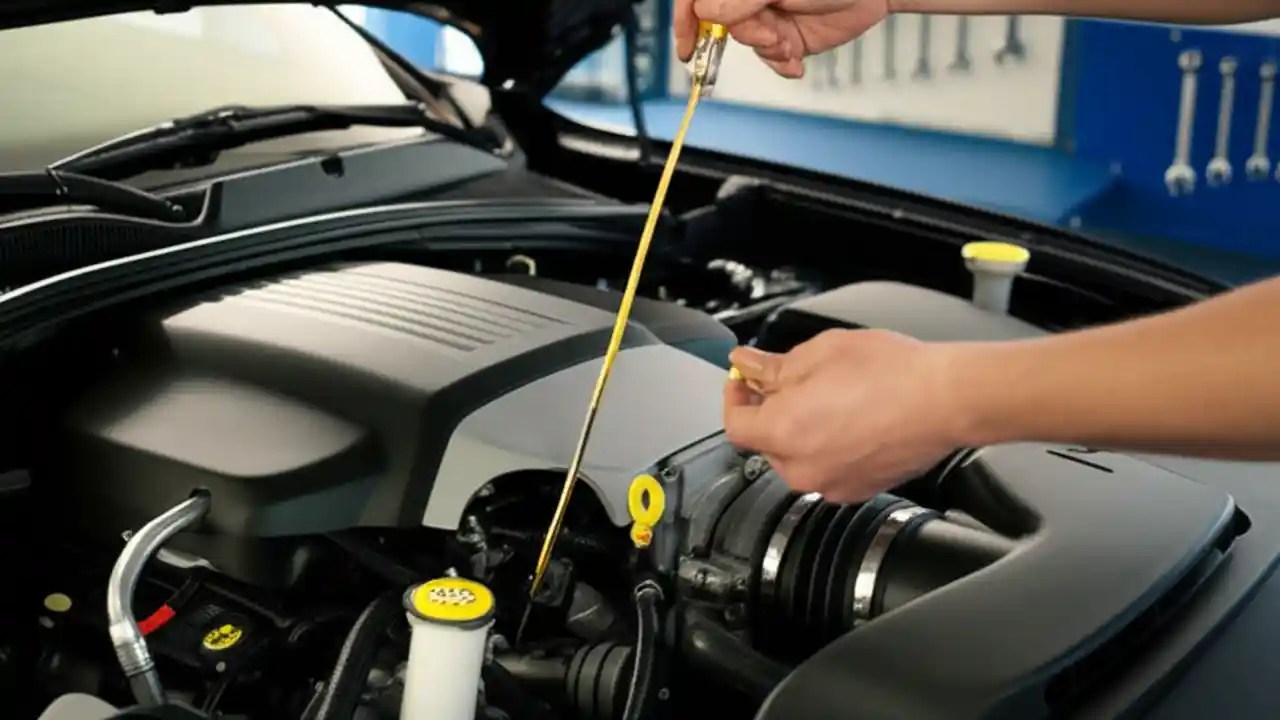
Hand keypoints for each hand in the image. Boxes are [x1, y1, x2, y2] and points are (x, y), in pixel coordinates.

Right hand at [674, 0, 892, 77]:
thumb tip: (704, 13)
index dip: (686, 20)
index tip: (687, 46)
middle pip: (721, 24)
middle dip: (746, 36)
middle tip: (771, 34)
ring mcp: (768, 16)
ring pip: (747, 45)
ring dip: (767, 51)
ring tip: (789, 45)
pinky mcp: (788, 37)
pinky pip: (770, 59)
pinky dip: (780, 64)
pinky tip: (795, 61)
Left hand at [722, 329, 968, 502]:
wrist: (946, 400)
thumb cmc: (892, 374)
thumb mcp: (820, 353)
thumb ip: (774, 366)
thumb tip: (748, 366)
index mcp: (784, 433)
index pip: (736, 425)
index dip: (735, 397)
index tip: (745, 379)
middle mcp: (804, 468)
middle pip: (766, 443)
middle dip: (770, 411)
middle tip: (787, 380)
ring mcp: (833, 483)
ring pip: (798, 457)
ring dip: (800, 430)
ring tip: (827, 395)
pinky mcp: (861, 488)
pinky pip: (828, 467)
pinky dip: (828, 445)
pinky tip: (850, 417)